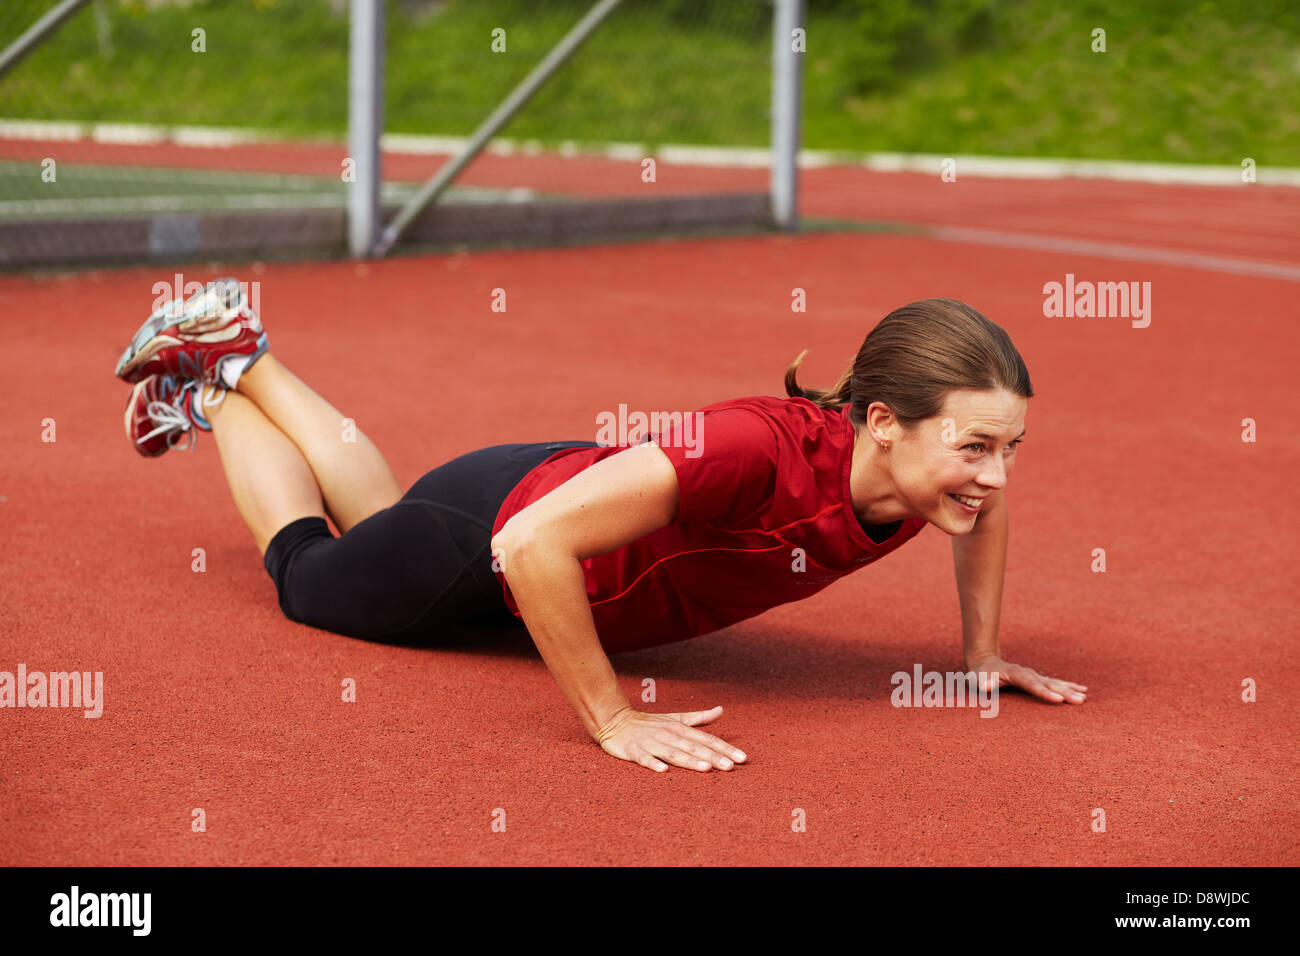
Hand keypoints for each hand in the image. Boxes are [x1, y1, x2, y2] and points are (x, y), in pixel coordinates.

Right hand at [595, 705, 746, 772]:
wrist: (615, 720)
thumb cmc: (650, 723)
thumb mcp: (676, 718)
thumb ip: (699, 718)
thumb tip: (721, 711)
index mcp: (679, 728)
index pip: (706, 738)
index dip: (724, 748)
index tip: (742, 758)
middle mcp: (668, 734)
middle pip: (694, 747)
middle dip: (713, 756)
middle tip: (731, 766)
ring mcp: (651, 742)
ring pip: (673, 753)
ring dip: (689, 760)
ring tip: (706, 768)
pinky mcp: (633, 750)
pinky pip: (644, 758)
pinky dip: (653, 763)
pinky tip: (663, 770)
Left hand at [966, 655, 1086, 703]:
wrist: (984, 661)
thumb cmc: (978, 675)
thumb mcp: (975, 679)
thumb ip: (981, 683)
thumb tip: (987, 687)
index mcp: (1015, 674)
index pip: (1032, 685)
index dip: (1044, 693)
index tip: (1058, 700)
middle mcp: (1028, 673)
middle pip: (1048, 684)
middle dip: (1064, 693)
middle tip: (1080, 701)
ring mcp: (1034, 675)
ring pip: (1054, 683)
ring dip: (1070, 690)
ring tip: (1085, 696)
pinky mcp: (1037, 678)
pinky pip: (1055, 683)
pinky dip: (1068, 685)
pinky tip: (1083, 689)